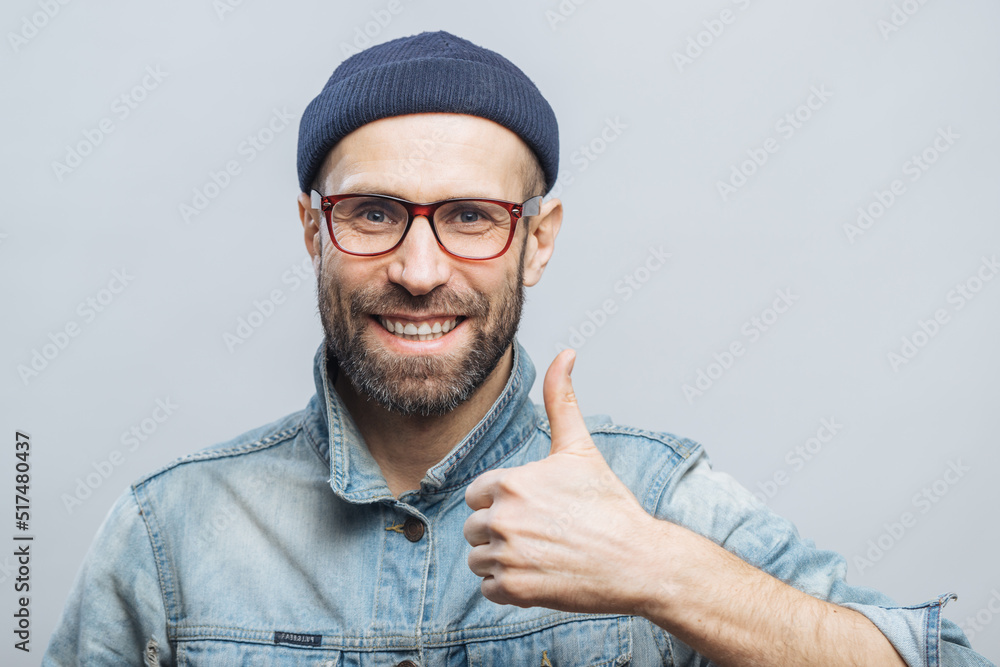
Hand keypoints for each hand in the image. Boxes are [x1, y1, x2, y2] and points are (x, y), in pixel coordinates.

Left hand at [463, 349, 658, 612]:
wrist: (638, 560)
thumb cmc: (608, 503)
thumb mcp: (580, 447)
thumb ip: (560, 399)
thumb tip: (565, 352)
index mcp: (508, 483)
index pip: (477, 495)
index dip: (503, 502)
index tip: (536, 509)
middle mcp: (501, 519)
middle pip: (475, 527)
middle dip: (501, 532)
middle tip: (542, 533)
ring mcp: (507, 557)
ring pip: (479, 559)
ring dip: (502, 560)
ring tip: (542, 554)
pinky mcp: (514, 591)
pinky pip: (488, 589)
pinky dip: (509, 587)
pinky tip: (541, 575)